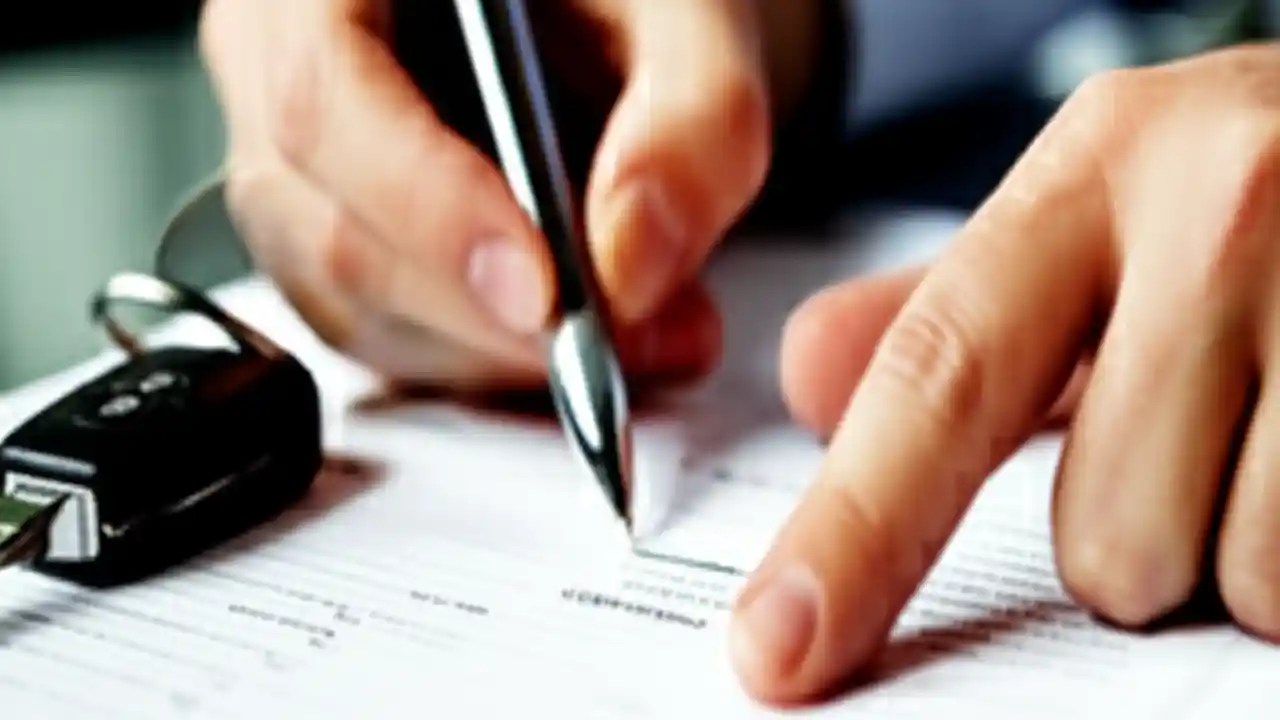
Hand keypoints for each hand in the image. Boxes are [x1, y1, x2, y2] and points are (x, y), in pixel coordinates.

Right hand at [198, 0, 820, 391]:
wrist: (595, 6)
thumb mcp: (681, 8)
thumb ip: (693, 112)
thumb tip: (634, 262)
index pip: (323, 101)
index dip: (430, 211)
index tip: (544, 295)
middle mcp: (278, 64)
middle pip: (333, 232)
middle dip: (493, 320)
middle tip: (637, 335)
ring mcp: (298, 162)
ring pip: (355, 308)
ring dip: (500, 355)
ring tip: (636, 332)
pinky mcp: (339, 233)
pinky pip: (382, 331)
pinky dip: (486, 358)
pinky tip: (575, 333)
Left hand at [733, 42, 1279, 704]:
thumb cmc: (1256, 196)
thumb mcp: (1094, 211)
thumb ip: (942, 307)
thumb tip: (810, 384)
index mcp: (1097, 167)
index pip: (938, 383)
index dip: (850, 535)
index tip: (776, 650)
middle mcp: (1227, 207)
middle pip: (1105, 539)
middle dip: (1134, 537)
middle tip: (1191, 436)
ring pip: (1240, 579)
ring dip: (1241, 549)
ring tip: (1277, 434)